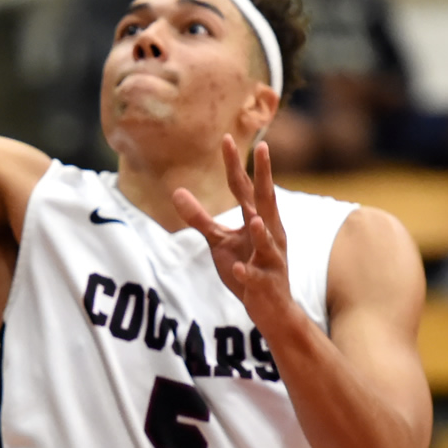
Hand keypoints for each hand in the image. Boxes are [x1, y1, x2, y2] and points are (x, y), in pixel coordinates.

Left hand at [173, 137, 295, 328]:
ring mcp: (270, 259)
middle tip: (264, 149)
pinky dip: (247, 273)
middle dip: (264, 176)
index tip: (226, 138)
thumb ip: (200, 218)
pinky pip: (255, 277)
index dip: (235, 164)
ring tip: (254, 220)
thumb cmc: (247, 268)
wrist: (271, 309)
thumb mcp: (219, 241)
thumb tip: (176, 191)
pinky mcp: (265, 283)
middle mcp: (269, 233)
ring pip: (267, 242)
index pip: (245, 188)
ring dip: (261, 231)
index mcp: (257, 220)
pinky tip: (239, 269)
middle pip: (265, 201)